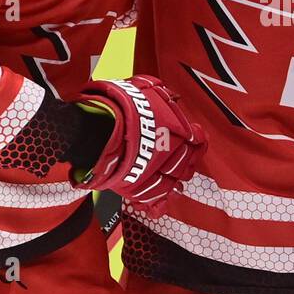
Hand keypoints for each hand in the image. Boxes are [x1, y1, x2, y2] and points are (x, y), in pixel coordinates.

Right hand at [74, 75, 206, 216]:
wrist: (95, 129)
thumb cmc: (117, 106)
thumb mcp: (143, 89)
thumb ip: (160, 94)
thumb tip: (172, 96)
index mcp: (174, 128)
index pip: (196, 138)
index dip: (198, 140)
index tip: (197, 140)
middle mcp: (169, 151)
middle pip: (187, 162)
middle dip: (188, 163)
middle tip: (186, 162)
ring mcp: (154, 170)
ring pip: (174, 182)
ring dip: (177, 183)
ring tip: (177, 185)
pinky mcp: (137, 185)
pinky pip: (154, 198)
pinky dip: (158, 203)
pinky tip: (159, 204)